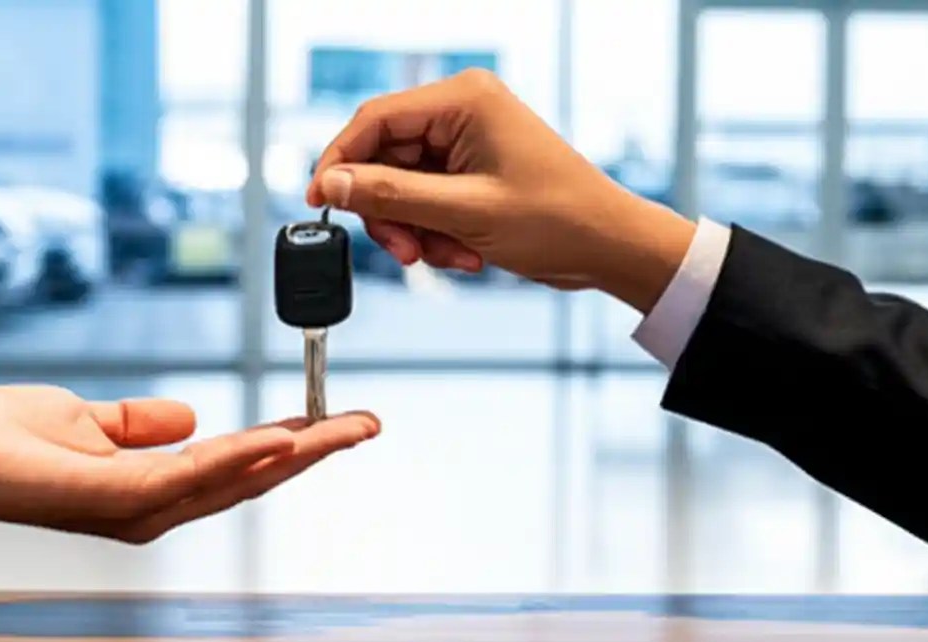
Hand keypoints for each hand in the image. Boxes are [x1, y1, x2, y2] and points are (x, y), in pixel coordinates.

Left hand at [0, 385, 378, 542]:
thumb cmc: (4, 443)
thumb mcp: (87, 417)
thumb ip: (139, 423)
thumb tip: (186, 416)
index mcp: (151, 483)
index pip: (236, 464)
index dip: (289, 446)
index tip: (333, 422)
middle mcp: (152, 504)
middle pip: (250, 479)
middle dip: (312, 453)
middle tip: (364, 426)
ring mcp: (135, 506)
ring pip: (232, 480)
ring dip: (291, 455)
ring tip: (339, 429)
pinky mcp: (112, 496)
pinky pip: (186, 475)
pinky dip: (236, 458)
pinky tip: (275, 439)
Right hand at [307, 68, 696, 312]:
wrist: (607, 246)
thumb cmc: (559, 219)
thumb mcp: (464, 212)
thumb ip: (391, 197)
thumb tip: (332, 185)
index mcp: (464, 100)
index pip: (374, 120)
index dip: (339, 162)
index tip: (320, 201)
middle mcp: (461, 112)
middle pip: (383, 158)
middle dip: (390, 212)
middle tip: (404, 250)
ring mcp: (466, 142)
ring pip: (401, 186)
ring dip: (414, 229)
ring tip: (448, 255)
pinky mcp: (470, 171)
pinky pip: (425, 200)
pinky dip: (433, 232)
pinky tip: (463, 252)